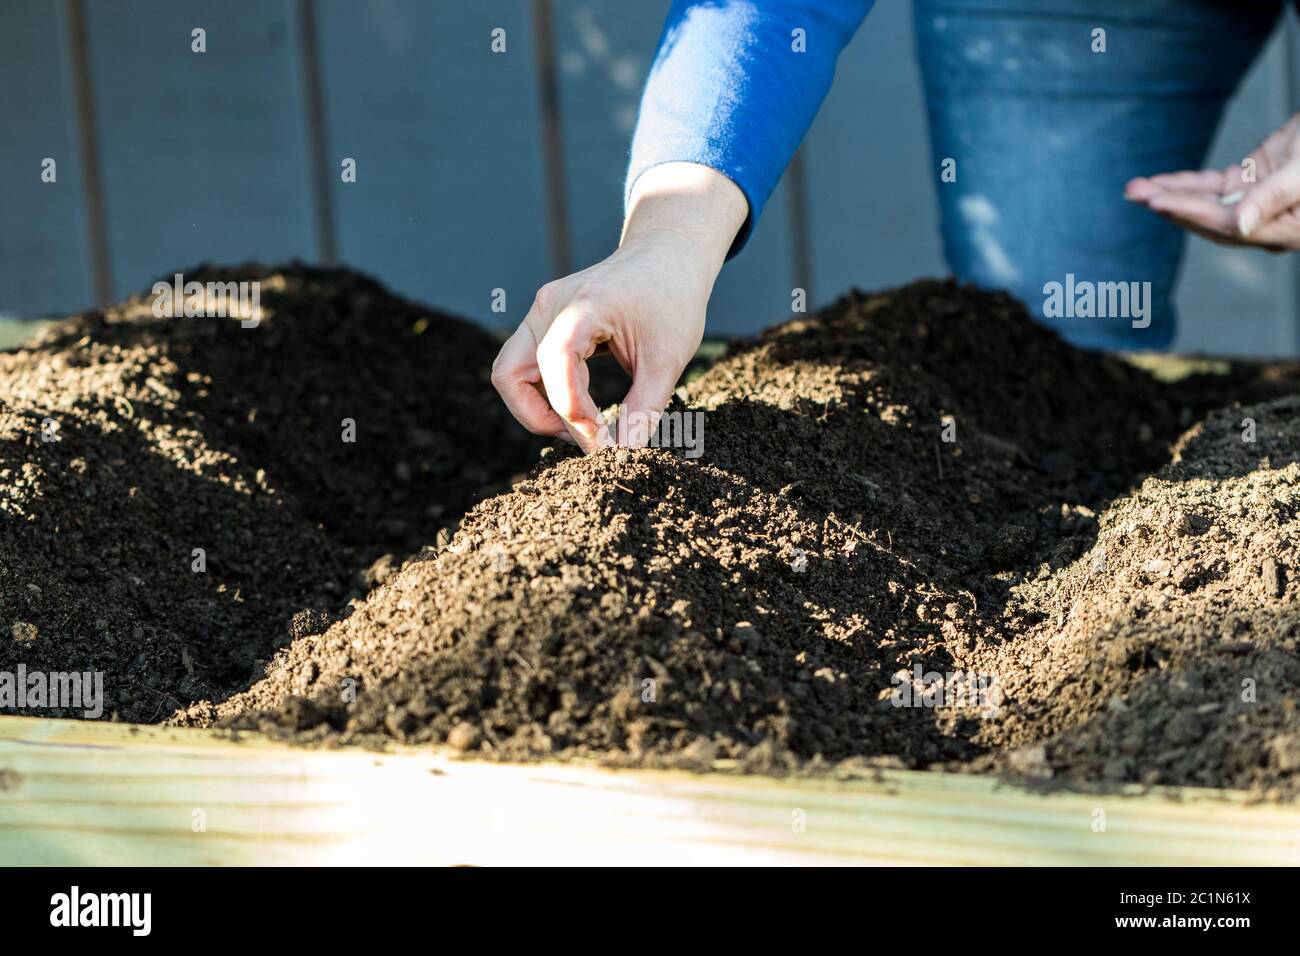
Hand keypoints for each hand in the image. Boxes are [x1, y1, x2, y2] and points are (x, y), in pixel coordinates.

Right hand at [492, 163, 746, 452]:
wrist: (668, 254)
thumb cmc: (673, 298)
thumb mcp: (668, 359)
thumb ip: (644, 408)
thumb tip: (625, 455)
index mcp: (582, 306)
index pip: (555, 366)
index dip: (573, 413)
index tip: (604, 443)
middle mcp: (549, 306)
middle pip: (512, 376)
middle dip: (545, 419)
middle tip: (590, 441)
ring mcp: (541, 311)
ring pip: (510, 373)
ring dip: (538, 408)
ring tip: (583, 427)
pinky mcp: (543, 320)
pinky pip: (525, 365)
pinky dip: (546, 393)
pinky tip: (582, 407)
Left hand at [1125, 113, 1299, 250]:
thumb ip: (1274, 199)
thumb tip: (1239, 227)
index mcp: (1286, 230)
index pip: (1225, 224)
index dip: (1188, 212)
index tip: (1155, 200)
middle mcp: (1269, 223)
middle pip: (1209, 219)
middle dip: (1170, 205)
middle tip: (1134, 193)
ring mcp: (1259, 203)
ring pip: (1206, 204)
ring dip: (1171, 195)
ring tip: (1135, 187)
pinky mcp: (1253, 183)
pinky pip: (1213, 188)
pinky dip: (1186, 184)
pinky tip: (1158, 181)